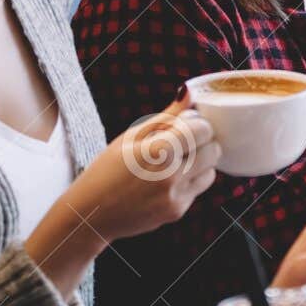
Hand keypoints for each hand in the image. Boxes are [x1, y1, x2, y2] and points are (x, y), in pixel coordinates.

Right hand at [31, 92, 219, 258]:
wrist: (92, 213)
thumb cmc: (107, 169)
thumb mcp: (131, 136)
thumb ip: (166, 116)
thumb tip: (188, 92)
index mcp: (158, 150)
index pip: (204, 129)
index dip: (197, 123)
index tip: (184, 124)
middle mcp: (171, 175)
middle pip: (213, 150)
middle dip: (202, 142)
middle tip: (182, 142)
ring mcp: (175, 196)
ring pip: (211, 171)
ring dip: (201, 163)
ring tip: (175, 161)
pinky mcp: (177, 211)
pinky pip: (198, 189)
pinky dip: (189, 181)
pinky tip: (167, 180)